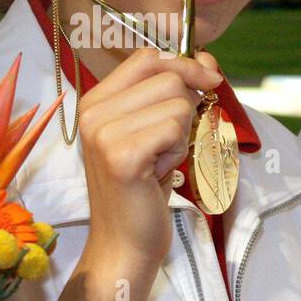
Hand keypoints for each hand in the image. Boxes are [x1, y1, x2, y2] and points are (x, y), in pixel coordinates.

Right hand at [77, 46, 221, 266]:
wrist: (124, 243)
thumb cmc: (143, 189)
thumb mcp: (155, 130)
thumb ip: (173, 92)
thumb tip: (207, 60)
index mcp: (95, 101)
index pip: (148, 57)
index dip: (184, 64)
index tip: (206, 83)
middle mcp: (92, 111)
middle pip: (168, 77)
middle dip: (185, 108)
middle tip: (168, 144)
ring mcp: (103, 133)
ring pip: (177, 103)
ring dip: (182, 134)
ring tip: (160, 161)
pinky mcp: (121, 156)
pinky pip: (175, 128)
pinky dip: (179, 151)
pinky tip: (159, 172)